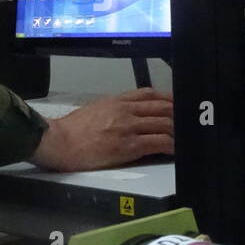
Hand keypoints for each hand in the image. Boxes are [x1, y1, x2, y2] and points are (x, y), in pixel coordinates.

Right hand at [28, 88, 172, 171]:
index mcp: (116, 101)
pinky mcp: (128, 145)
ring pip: (164, 123)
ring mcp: (128, 126)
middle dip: (177, 115)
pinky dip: (171, 145)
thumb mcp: (93, 110)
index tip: (175, 105)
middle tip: (185, 123)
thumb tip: (126, 114)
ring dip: (177, 132)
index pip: (149, 94)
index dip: (167, 99)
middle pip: (162, 107)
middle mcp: (125, 110)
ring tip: (182, 139)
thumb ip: (112, 109)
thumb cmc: (71, 130)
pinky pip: (158, 142)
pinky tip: (175, 150)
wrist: (58, 142)